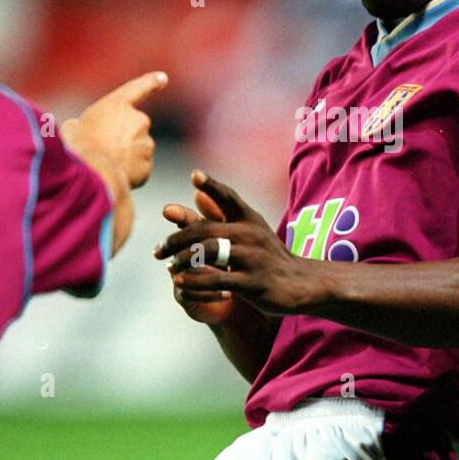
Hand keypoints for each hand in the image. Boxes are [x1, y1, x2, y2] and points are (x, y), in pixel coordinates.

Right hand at [63, 71, 165, 189]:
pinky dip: (127, 173)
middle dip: (121, 139)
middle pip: (132, 129)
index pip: (137, 89)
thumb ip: (84, 124)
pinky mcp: (147, 166)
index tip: (163, 78)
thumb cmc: (78, 147)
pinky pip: (137, 169)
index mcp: (118, 105)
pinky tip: (111, 177)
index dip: (150, 83)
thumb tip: (81, 131)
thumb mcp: (71, 128)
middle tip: (100, 151)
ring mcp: (145, 144)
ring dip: (123, 157)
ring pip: (135, 150)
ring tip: (103, 166)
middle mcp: (138, 121)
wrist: (93, 175)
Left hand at [155, 171, 317, 316]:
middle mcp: (251, 235)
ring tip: (169, 267)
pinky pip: (217, 280)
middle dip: (176, 239)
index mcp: (250, 219)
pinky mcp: (252, 283)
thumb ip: (222, 213)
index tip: (194, 175)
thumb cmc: (268, 256)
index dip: (212, 186)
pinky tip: (179, 284)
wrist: (301, 284)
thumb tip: (195, 190)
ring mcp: (252, 259)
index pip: (229, 198)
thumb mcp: (251, 230)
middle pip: (206, 230)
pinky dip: (195, 281)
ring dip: (182, 260)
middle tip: (157, 250)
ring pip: (208, 253)